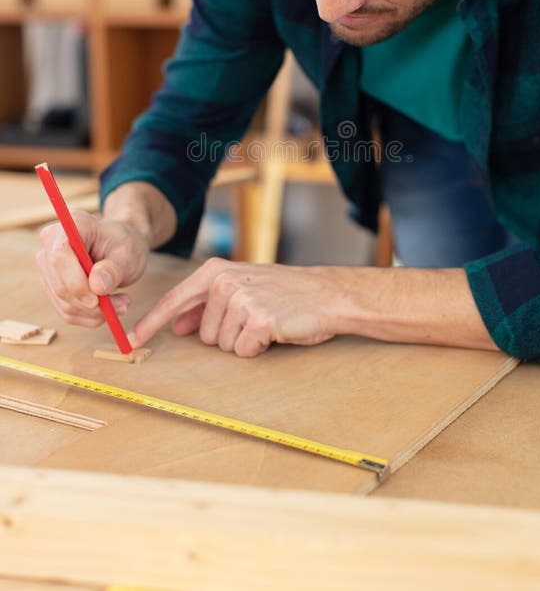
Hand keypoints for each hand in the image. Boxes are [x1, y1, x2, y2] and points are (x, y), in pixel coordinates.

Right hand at [36, 211, 149, 327]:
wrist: (120, 247)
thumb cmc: (125, 244)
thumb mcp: (129, 253)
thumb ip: (114, 268)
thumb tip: (97, 286)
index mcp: (72, 225)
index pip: (60, 257)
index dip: (76, 282)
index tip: (98, 300)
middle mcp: (52, 244)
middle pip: (60, 286)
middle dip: (92, 304)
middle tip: (124, 304)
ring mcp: (48, 267)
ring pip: (64, 303)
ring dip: (95, 312)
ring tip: (122, 303)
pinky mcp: (51, 286)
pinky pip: (67, 312)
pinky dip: (90, 316)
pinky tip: (108, 307)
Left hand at [129, 258, 348, 356]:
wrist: (326, 294)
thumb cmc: (285, 293)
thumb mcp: (243, 288)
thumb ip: (208, 304)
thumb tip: (180, 326)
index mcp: (217, 271)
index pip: (175, 301)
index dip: (151, 323)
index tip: (130, 341)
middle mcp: (225, 282)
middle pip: (203, 334)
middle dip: (226, 335)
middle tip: (255, 319)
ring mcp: (241, 300)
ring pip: (222, 344)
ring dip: (243, 341)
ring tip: (267, 322)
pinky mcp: (258, 320)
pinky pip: (243, 351)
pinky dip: (258, 348)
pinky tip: (275, 331)